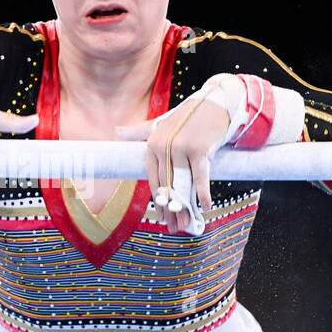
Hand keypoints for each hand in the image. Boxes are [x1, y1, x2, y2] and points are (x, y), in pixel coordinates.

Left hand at [114, 85, 231, 233]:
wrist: (215, 103)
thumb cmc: (188, 117)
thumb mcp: (161, 124)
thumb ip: (140, 131)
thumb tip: (116, 132)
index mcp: (153, 143)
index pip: (153, 178)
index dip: (158, 200)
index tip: (162, 216)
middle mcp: (164, 146)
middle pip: (166, 185)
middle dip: (170, 209)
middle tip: (174, 228)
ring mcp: (181, 148)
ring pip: (182, 184)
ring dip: (185, 208)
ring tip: (187, 224)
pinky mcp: (199, 150)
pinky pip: (200, 177)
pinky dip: (202, 194)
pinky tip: (205, 207)